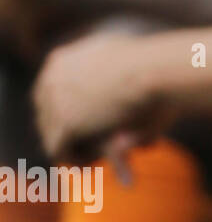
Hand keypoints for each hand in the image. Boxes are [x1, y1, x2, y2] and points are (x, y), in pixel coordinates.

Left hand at [33, 32, 167, 162]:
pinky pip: (60, 149)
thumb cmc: (154, 65)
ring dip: (73, 146)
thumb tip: (120, 101)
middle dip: (66, 132)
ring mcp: (55, 101)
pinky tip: (96, 161)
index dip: (67, 111)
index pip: (51, 92)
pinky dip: (76, 158)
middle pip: (46, 114)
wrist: (154, 69)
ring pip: (52, 134)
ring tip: (95, 157)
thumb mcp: (129, 68)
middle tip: (88, 148)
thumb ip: (118, 83)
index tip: (87, 127)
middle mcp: (51, 78)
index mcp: (61, 60)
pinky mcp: (65, 123)